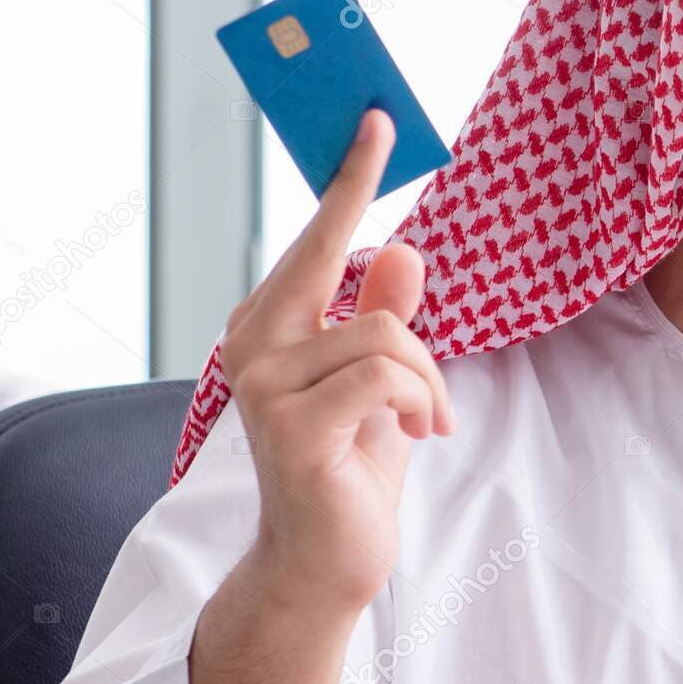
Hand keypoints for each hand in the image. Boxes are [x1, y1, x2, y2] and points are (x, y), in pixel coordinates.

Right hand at [219, 109, 456, 615]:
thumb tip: (402, 251)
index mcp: (272, 325)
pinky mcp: (292, 425)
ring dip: (426, 378)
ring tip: (429, 420)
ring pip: (384, 332)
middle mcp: (253, 343)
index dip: (346, 178)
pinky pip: (384, 375)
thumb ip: (382, 318)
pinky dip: (419, 400)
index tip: (375, 122)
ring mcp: (265, 384)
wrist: (328, 562)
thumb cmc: (352, 469)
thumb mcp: (381, 382)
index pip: (315, 238)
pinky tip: (420, 434)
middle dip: (399, 289)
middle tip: (427, 291)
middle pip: (339, 260)